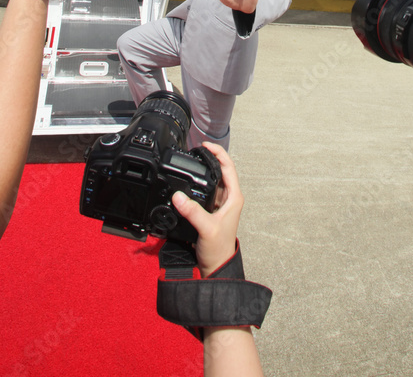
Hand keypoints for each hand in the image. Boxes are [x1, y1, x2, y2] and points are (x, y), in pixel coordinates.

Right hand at [171, 143, 243, 276]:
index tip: (206, 146)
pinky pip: (206, 190)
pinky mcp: (212, 210)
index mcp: (234, 198)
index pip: (229, 167)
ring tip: (194, 160)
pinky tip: (190, 180)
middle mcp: (229, 198)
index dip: (218, 153)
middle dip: (210, 158)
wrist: (216, 266)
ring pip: (214, 180)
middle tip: (197, 150)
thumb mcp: (206, 228)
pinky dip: (199, 182)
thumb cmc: (218, 249)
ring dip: (205, 169)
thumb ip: (192, 212)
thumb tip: (178, 196)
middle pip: (221, 171)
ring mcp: (221, 204)